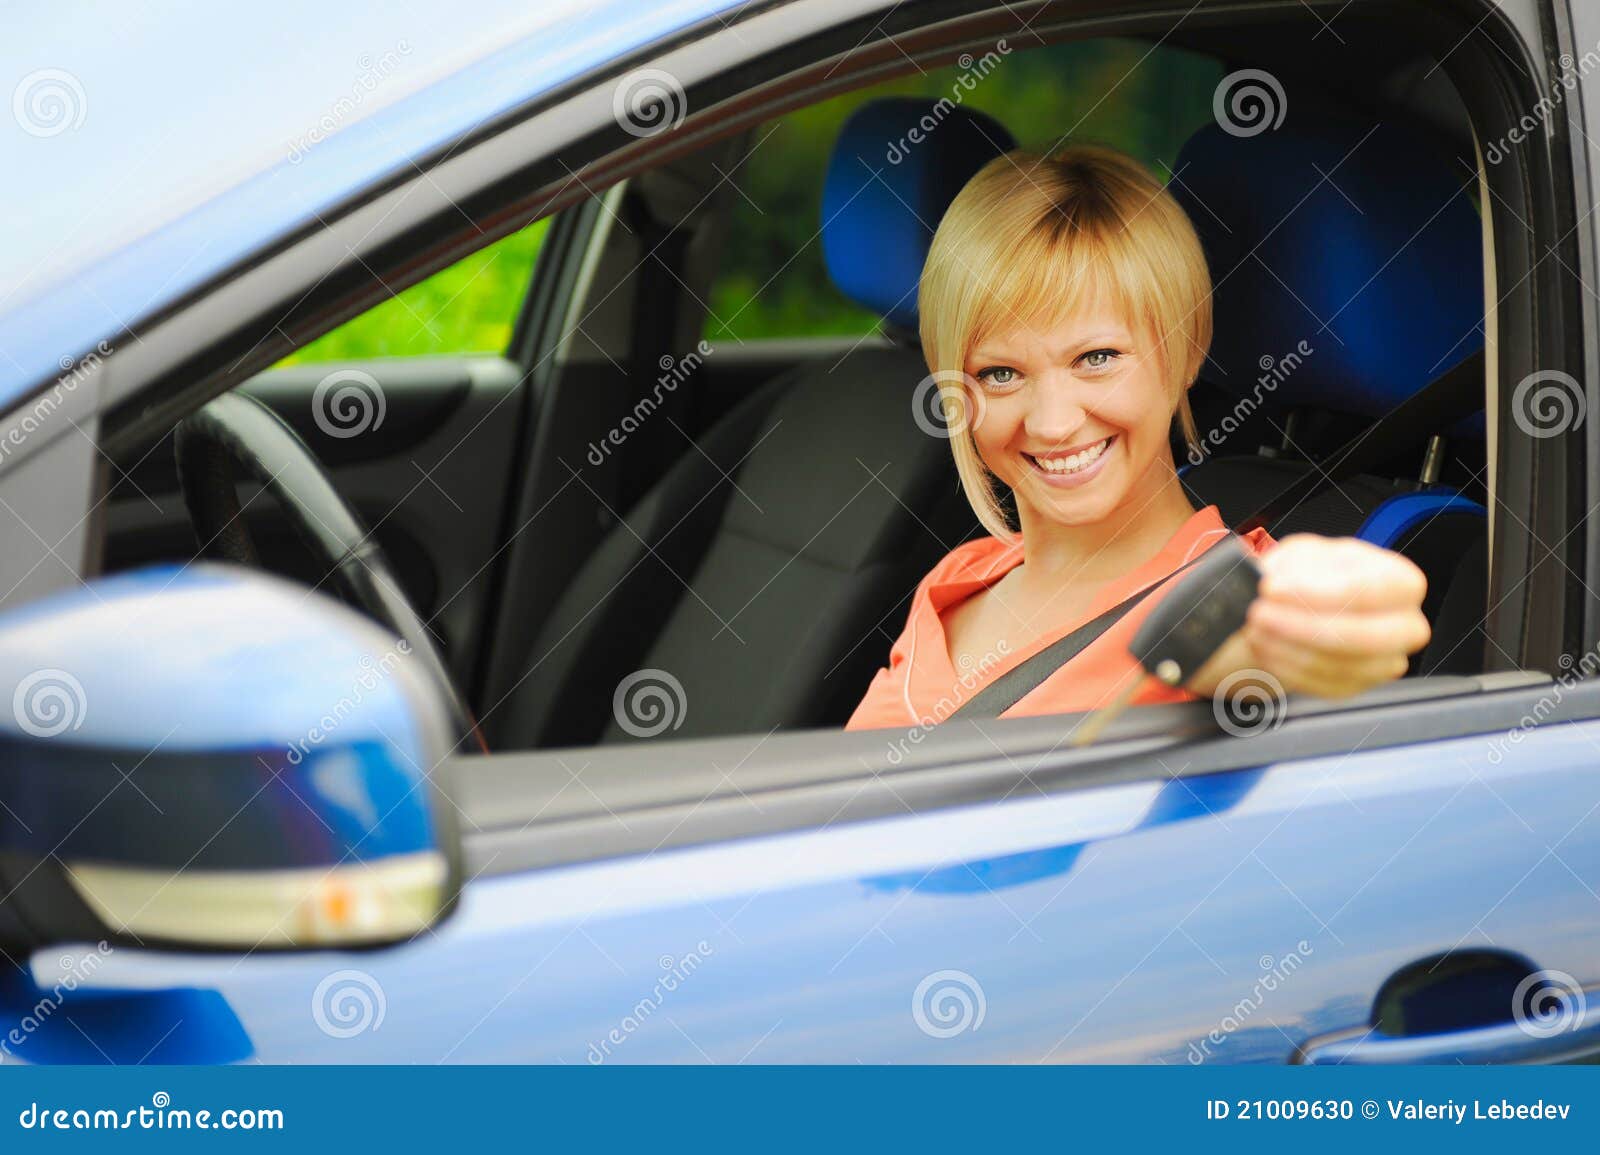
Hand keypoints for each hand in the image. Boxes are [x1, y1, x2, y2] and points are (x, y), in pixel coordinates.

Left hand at [1237, 534, 1430, 697]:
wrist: (1299, 612)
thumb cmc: (1310, 578)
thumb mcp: (1302, 553)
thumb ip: (1294, 562)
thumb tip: (1280, 580)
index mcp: (1401, 582)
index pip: (1368, 590)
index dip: (1314, 592)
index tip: (1270, 588)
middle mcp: (1405, 626)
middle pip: (1363, 637)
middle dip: (1302, 626)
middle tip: (1259, 612)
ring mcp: (1384, 663)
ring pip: (1337, 664)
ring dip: (1286, 647)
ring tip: (1254, 627)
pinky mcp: (1357, 687)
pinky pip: (1321, 685)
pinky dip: (1285, 667)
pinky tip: (1265, 648)